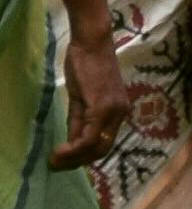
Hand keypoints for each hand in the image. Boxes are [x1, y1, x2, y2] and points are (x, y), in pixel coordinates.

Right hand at [54, 28, 132, 171]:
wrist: (92, 44)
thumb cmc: (87, 67)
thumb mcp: (82, 99)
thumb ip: (80, 121)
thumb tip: (72, 144)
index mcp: (119, 112)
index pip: (104, 145)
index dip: (83, 157)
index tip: (63, 161)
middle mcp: (121, 113)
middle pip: (102, 150)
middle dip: (78, 162)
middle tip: (56, 164)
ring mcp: (114, 111)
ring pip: (96, 147)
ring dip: (74, 158)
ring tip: (55, 159)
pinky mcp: (102, 107)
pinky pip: (89, 136)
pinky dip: (74, 148)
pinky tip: (59, 149)